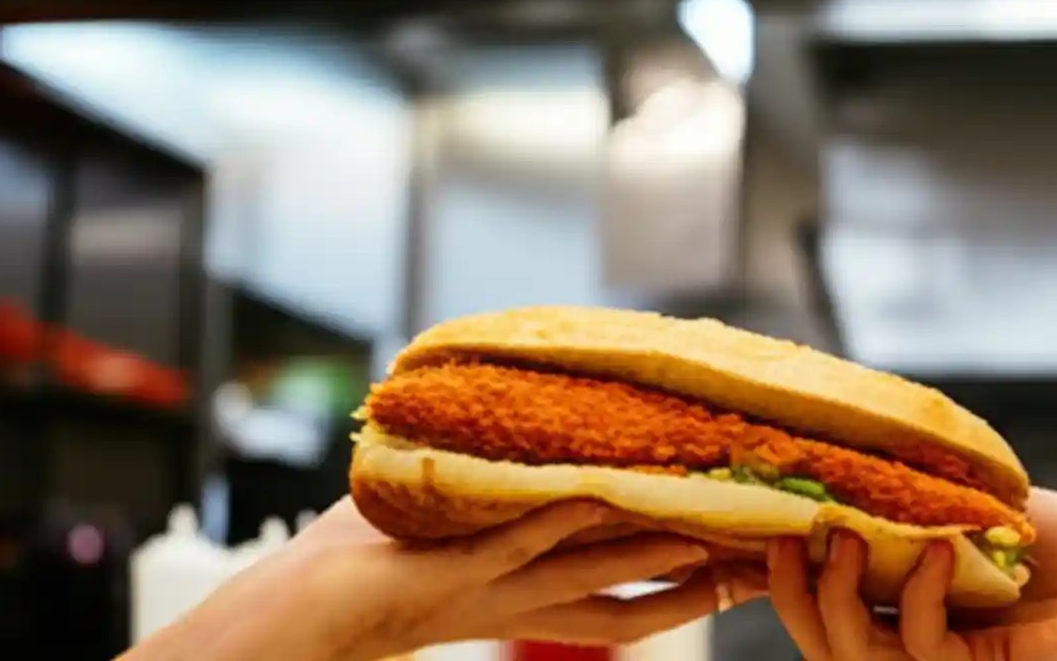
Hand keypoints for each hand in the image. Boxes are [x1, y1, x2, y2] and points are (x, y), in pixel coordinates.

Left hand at [124, 497, 765, 660]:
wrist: (298, 612)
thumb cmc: (365, 561)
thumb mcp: (451, 529)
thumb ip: (495, 497)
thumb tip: (528, 444)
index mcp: (526, 605)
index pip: (623, 609)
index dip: (684, 592)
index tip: (737, 564)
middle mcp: (522, 606)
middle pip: (629, 606)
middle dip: (696, 587)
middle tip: (758, 564)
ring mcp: (492, 589)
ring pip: (591, 574)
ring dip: (651, 553)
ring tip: (711, 538)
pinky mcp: (453, 569)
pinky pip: (519, 543)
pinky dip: (560, 519)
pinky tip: (602, 495)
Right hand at [769, 488, 1056, 660]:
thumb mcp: (984, 504)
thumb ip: (922, 490)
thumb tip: (855, 447)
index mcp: (904, 599)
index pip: (824, 597)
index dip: (785, 573)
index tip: (765, 523)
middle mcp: (910, 638)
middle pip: (821, 639)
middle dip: (790, 595)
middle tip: (783, 539)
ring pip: (850, 655)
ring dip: (832, 599)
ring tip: (843, 538)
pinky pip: (918, 646)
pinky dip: (917, 597)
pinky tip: (938, 551)